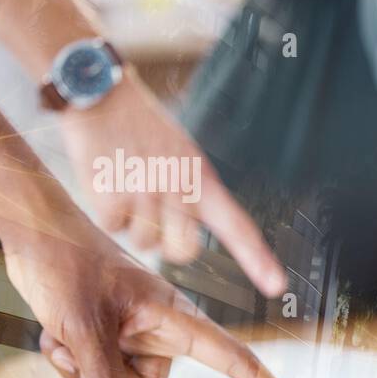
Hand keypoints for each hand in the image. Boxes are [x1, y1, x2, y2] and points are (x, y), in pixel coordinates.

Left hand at [3, 217, 305, 377]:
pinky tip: (58, 330)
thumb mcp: (80, 325)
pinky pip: (94, 376)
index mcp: (175, 317)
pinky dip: (70, 359)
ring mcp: (133, 336)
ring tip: (66, 329)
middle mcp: (160, 331)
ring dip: (81, 367)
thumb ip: (99, 376)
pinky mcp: (109, 338)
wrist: (37, 234)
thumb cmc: (66, 265)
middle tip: (80, 345)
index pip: (233, 357)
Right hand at [59, 75, 287, 296]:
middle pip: (184, 252)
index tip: (276, 286)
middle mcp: (179, 188)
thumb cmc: (143, 127)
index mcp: (202, 178)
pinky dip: (107, 212)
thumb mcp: (182, 154)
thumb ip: (192, 193)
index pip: (238, 226)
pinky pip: (113, 227)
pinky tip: (107, 182)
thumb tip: (188, 238)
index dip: (258, 259)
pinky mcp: (110, 194)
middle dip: (170, 246)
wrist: (100, 91)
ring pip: (145, 243)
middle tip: (156, 220)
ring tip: (128, 185)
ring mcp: (145, 193)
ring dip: (134, 224)